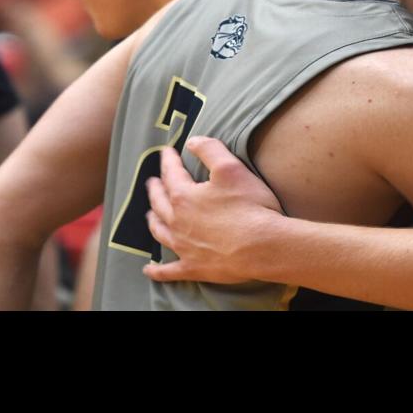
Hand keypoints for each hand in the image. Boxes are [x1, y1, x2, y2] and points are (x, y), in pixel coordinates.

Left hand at [141, 137, 282, 283]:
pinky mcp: (194, 268)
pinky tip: (149, 270)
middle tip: (152, 182)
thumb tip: (192, 141)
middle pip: (160, 203)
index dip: (168, 160)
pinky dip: (157, 271)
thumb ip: (210, 150)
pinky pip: (169, 271)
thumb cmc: (250, 207)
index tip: (167, 152)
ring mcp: (184, 247)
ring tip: (150, 215)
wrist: (264, 247)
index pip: (172, 173)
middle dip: (155, 190)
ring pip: (160, 232)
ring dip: (153, 221)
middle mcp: (177, 221)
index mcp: (184, 196)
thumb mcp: (232, 169)